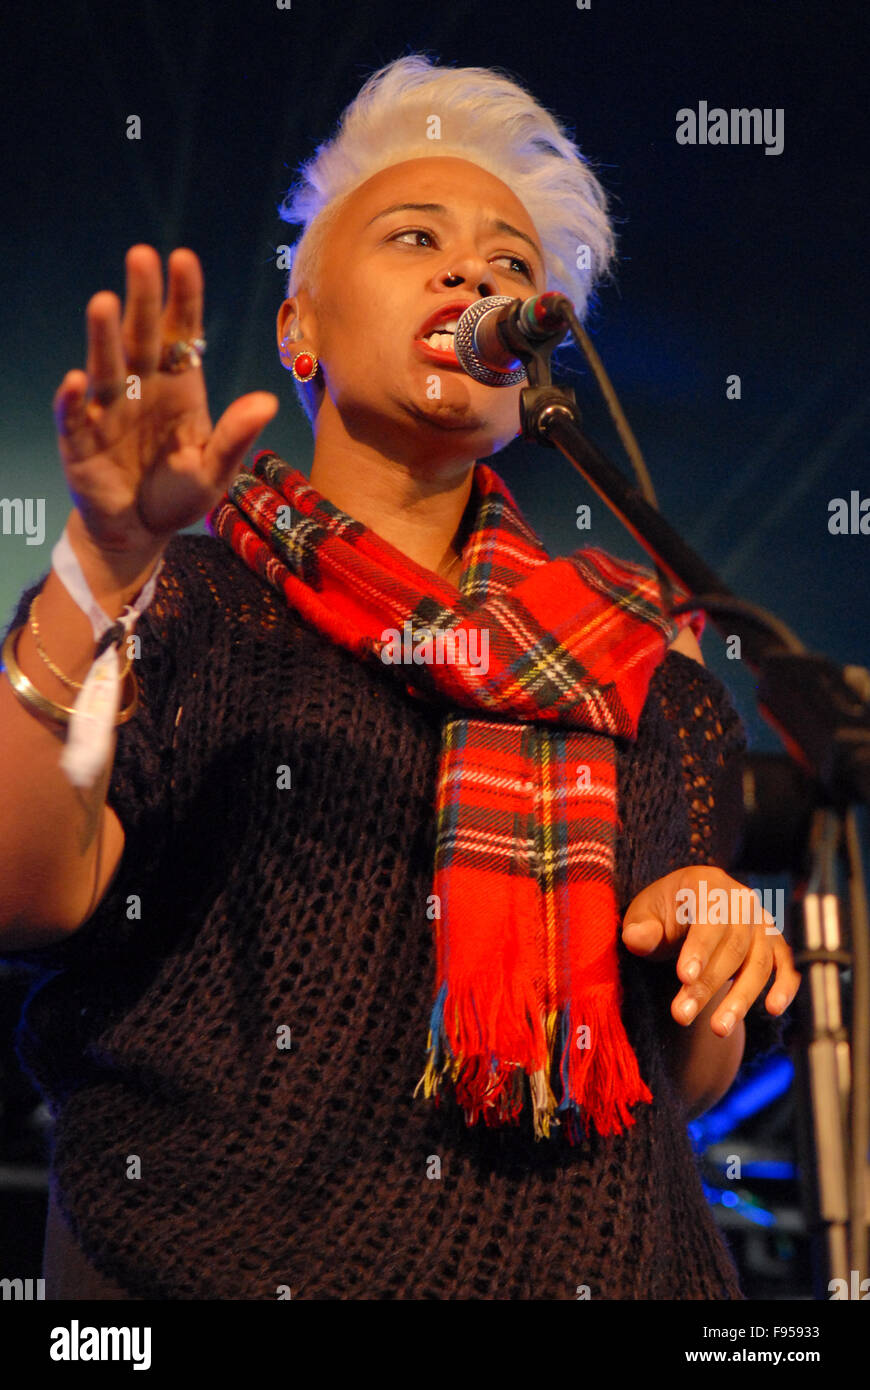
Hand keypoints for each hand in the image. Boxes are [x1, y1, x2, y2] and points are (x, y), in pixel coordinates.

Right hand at [53, 244, 278, 561]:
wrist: (140, 531)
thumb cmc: (179, 495)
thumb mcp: (216, 470)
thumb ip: (236, 435)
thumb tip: (267, 401)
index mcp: (179, 386)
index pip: (182, 332)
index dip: (183, 297)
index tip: (183, 258)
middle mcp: (142, 387)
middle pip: (141, 336)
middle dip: (142, 298)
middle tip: (141, 256)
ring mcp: (107, 410)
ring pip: (106, 365)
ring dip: (104, 335)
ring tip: (104, 302)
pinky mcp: (80, 439)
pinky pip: (73, 415)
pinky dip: (73, 399)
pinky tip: (76, 380)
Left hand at [621, 865, 800, 1036]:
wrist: (687, 911)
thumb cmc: (663, 914)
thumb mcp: (643, 915)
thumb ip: (640, 928)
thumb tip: (638, 938)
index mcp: (707, 884)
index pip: (708, 918)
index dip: (698, 949)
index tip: (684, 978)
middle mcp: (741, 900)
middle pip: (732, 947)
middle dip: (707, 985)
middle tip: (681, 1015)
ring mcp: (761, 922)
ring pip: (758, 963)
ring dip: (739, 998)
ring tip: (718, 1029)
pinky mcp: (774, 943)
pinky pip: (785, 965)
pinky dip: (784, 986)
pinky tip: (773, 1009)